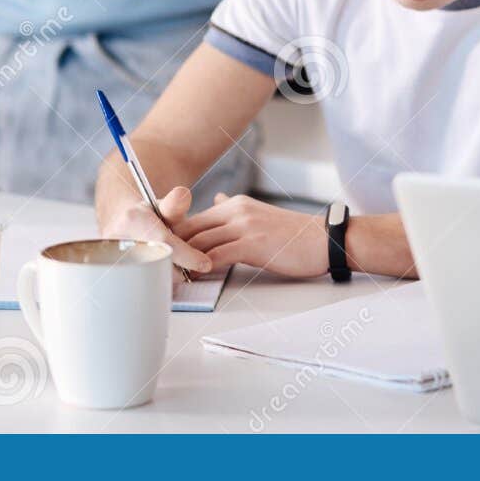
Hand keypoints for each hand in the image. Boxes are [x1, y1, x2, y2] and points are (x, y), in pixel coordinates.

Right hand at [100, 185, 213, 273]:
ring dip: (167, 277)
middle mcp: (118, 238)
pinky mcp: (113, 275)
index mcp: (132, 219)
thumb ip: (176, 204)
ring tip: (173, 268)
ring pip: (150, 279)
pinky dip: (155, 284)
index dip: (188, 256)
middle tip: (189, 267)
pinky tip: (161, 276)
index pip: (165, 242)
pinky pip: (141, 287)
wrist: (120, 228)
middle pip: (159, 265)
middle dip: (179, 269)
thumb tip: (183, 194)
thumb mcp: (163, 206)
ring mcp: (112, 258)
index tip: (205, 264)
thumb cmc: (148, 218)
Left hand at [174, 193, 328, 278]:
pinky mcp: (252, 244)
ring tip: (167, 277)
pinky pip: (216, 256)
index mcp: (236, 205)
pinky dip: (200, 268)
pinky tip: (192, 278)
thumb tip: (217, 202)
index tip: (160, 252)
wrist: (324, 240)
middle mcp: (236, 210)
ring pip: (199, 242)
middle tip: (154, 267)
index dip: (173, 237)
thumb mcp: (260, 215)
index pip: (192, 219)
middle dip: (169, 248)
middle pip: (190, 228)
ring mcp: (244, 226)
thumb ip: (234, 211)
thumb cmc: (294, 235)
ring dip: (181, 261)